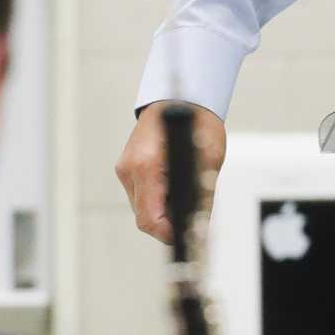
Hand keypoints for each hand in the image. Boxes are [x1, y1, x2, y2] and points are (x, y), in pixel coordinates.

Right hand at [116, 100, 226, 244]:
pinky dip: (158, 199)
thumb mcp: (209, 159)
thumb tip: (201, 227)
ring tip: (187, 203)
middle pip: (145, 217)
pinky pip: (141, 194)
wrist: (179, 97)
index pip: (150, 218)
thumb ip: (203, 194)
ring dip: (163, 212)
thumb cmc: (197, 122)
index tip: (187, 237)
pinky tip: (175, 191)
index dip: (168, 234)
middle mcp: (130, 169)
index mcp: (147, 166)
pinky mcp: (127, 167)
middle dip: (169, 224)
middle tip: (193, 223)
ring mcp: (125, 168)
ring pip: (142, 208)